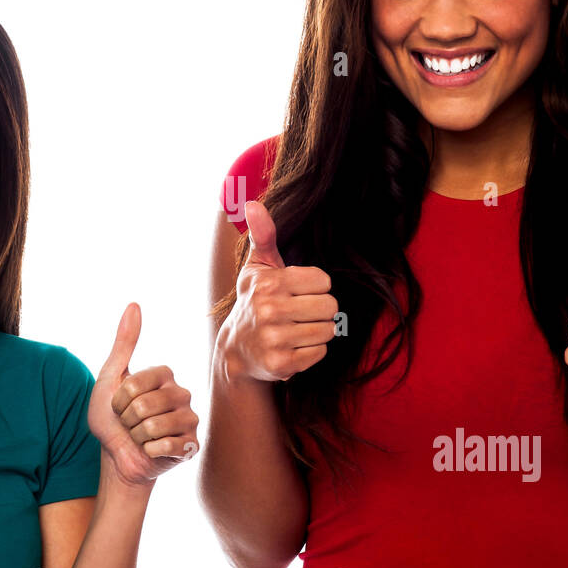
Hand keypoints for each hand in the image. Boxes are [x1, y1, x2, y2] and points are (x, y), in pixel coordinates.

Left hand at [88, 303, 197, 486]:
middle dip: (127, 420)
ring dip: (137, 437)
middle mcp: (182, 393)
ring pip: (154, 426)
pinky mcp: (192, 444)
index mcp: (165, 375)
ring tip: (140, 437)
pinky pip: (166, 445)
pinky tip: (153, 450)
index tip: (120, 405)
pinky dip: (150, 451)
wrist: (117, 457)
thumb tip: (134, 304)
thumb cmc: (112, 418)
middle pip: (144, 406)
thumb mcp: (111, 377)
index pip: (135, 384)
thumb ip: (124, 342)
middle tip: (130, 424)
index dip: (119, 400)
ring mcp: (190, 419)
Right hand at [218, 200, 339, 382]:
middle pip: (331, 306)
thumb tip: (252, 203)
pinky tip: (293, 347)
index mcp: (270, 283)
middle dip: (320, 310)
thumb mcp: (258, 267)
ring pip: (328, 330)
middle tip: (300, 313)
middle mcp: (270, 310)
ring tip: (296, 329)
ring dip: (317, 331)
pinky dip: (311, 351)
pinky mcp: (282, 364)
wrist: (237, 349)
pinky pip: (320, 352)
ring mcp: (275, 339)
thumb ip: (263, 235)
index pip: (324, 281)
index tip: (296, 292)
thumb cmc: (254, 300)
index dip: (314, 287)